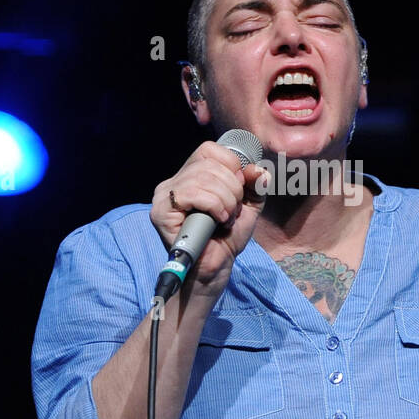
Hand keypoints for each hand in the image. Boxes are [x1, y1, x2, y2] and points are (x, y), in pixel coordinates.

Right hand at [151, 141, 270, 293]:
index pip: (209, 150)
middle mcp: (174, 182)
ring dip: (225, 200)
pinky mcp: (161, 211)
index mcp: (190, 175)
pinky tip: (217, 221)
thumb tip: (257, 169)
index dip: (231, 166)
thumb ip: (254, 184)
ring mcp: (164, 196)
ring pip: (202, 178)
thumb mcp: (248, 206)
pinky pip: (192, 193)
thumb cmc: (226, 238)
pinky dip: (213, 206)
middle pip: (209, 164)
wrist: (215, 268)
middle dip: (232, 188)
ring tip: (225, 218)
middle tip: (233, 210)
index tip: (238, 191)